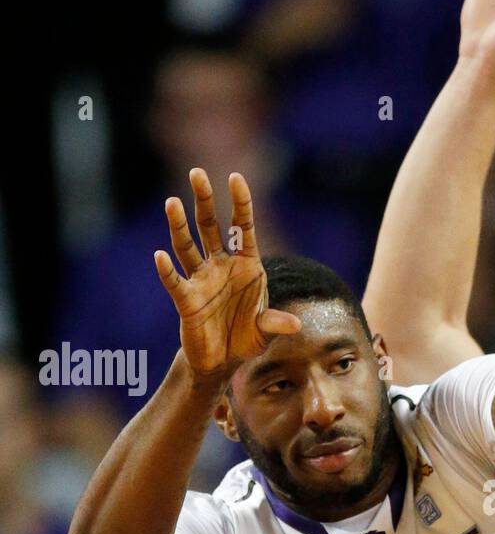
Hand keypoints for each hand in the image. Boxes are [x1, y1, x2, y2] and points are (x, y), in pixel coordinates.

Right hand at [154, 169, 300, 379]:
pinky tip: (159, 256)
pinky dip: (167, 270)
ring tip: (171, 202)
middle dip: (204, 201)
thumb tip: (295, 324)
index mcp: (247, 266)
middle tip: (197, 173)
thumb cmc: (246, 338)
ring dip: (179, 226)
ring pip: (188, 246)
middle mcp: (222, 266)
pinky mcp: (187, 299)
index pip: (243, 227)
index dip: (240, 203)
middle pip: (210, 227)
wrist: (223, 360)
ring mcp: (202, 280)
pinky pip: (176, 281)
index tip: (235, 177)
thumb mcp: (265, 331)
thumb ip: (276, 323)